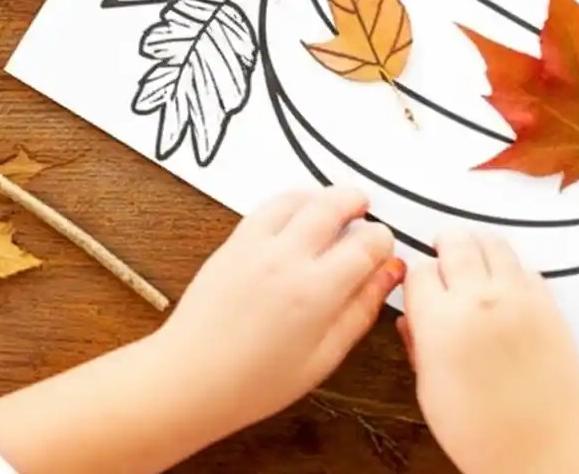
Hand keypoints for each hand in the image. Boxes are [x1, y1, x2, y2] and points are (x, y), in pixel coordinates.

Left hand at [153, 185, 402, 437]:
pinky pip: (268, 206)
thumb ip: (362, 308)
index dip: (384, 243)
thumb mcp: (325, 356)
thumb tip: (390, 273)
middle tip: (365, 212)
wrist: (188, 380)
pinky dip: (292, 202)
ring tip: (335, 211)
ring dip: (324, 196)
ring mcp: (256, 246)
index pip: (369, 242)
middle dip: (358, 203)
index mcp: (316, 291)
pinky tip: (299, 218)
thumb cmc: (255, 382)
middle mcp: (287, 259)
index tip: (382, 255)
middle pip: (335, 204)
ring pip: (300, 196)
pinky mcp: (233, 243)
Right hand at [399, 231, 578, 473]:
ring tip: (472, 258)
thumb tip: (411, 319)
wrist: (542, 449)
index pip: (420, 270)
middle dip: (444, 246)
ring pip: (494, 243)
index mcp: (442, 322)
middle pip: (456, 242)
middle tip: (442, 251)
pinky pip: (526, 267)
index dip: (417, 277)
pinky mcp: (549, 304)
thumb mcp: (429, 391)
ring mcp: (520, 298)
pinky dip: (511, 268)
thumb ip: (418, 344)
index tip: (419, 285)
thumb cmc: (484, 433)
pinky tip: (504, 284)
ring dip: (478, 246)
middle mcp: (481, 300)